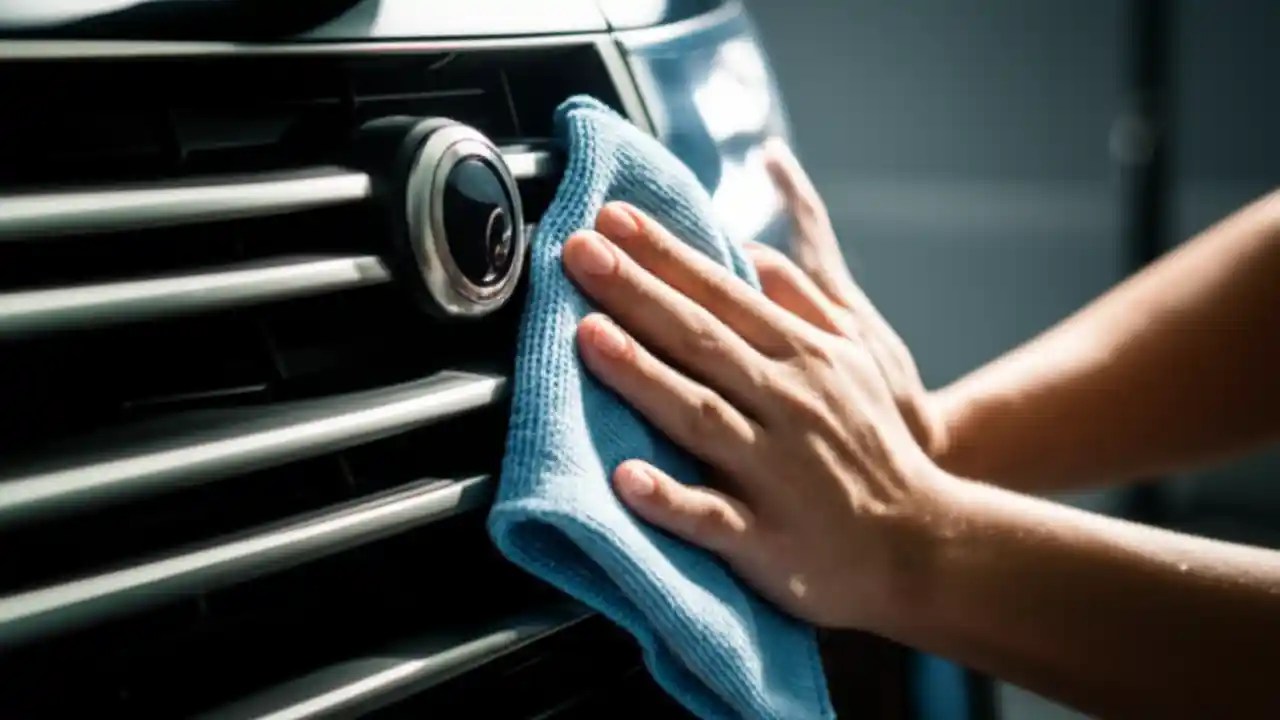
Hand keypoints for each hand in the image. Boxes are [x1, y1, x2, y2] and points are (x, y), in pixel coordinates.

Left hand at [561, 201, 955, 630]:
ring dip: (644, 376)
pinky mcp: (769, 540)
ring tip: (587, 338)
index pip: (723, 294)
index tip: (611, 218)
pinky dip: (671, 499)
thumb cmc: (875, 441)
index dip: (666, 255)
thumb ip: (802, 301)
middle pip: (703, 340)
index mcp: (804, 356)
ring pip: (701, 415)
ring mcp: (777, 471)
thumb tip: (749, 250)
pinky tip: (625, 479)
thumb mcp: (861, 356)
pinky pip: (713, 519)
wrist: (924, 542)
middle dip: (639, 292)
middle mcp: (789, 403)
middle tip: (579, 249)